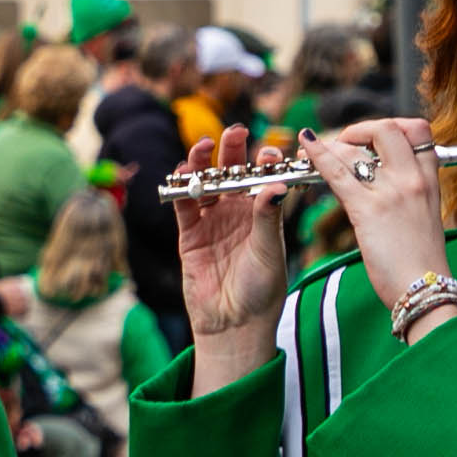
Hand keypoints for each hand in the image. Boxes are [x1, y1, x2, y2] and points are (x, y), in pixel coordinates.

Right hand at [175, 125, 290, 396]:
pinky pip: (183, 207)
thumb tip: (275, 185)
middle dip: (232, 151)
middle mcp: (237, 214)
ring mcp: (212, 223)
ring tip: (203, 146)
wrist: (234, 324)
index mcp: (263, 214)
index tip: (269, 151)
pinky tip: (181, 173)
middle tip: (234, 132)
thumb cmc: (262, 291)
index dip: (265, 163)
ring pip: (206, 185)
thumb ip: (267, 217)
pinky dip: (181, 189)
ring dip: (203, 164)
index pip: (264, 179)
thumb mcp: (269, 251)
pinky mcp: (189, 235)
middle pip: (232, 174)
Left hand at [300, 118, 456, 338]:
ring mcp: (392, 192)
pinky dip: (319, 155)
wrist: (425, 289)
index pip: (419, 132)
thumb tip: (384, 184)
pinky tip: (307, 146)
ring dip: (332, 144)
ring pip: (358, 148)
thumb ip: (408, 195)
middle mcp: (413, 180)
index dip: (393, 127)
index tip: (372, 140)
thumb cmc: (421, 262)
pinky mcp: (369, 209)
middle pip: (388, 128)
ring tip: (314, 149)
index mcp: (429, 181)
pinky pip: (339, 172)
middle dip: (360, 129)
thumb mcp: (423, 218)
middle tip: (344, 144)